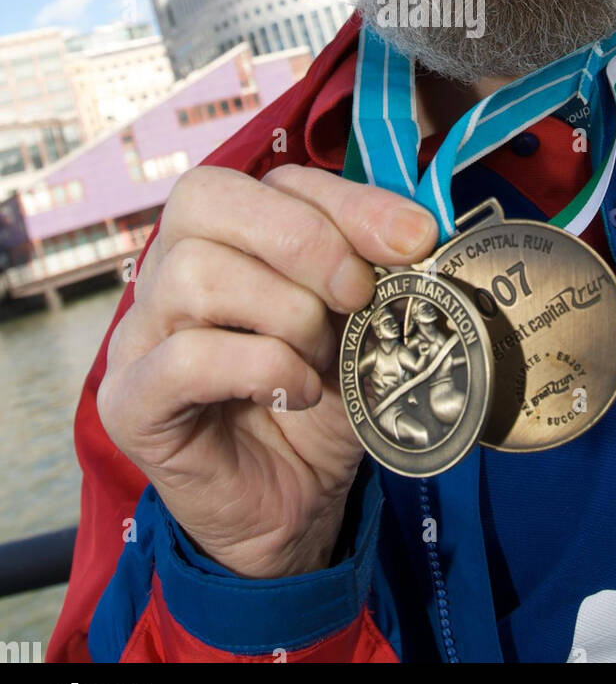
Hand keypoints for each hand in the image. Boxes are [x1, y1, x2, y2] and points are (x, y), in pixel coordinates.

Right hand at [97, 163, 437, 578]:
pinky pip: (184, 357)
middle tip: (360, 295)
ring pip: (195, 274)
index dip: (348, 201)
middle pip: (207, 201)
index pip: (271, 179)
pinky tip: (294, 392)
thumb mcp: (358, 320)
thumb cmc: (321, 398)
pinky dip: (258, 367)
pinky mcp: (130, 402)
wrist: (297, 504)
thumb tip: (415, 231)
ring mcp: (139, 334)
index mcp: (224, 233)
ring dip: (285, 314)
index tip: (414, 240)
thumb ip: (370, 266)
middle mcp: (166, 269)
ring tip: (320, 357)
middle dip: (307, 242)